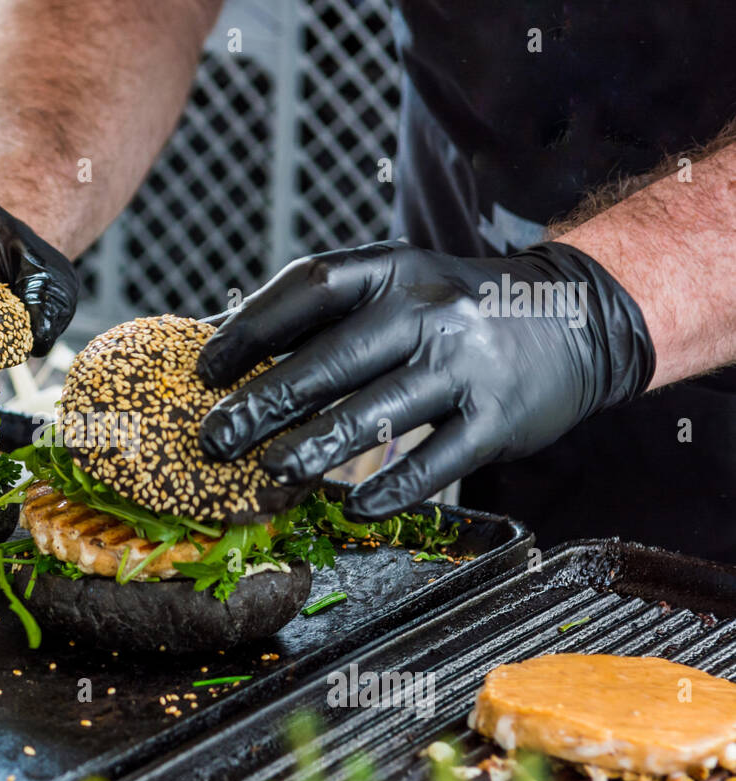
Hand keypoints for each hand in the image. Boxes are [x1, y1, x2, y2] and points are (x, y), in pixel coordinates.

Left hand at [196, 241, 656, 519]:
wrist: (577, 317)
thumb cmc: (455, 309)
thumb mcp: (396, 285)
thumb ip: (321, 314)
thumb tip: (221, 344)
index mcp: (393, 270)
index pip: (310, 288)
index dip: (250, 329)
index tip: (207, 369)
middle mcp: (429, 311)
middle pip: (332, 358)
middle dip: (265, 402)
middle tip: (216, 439)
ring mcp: (467, 365)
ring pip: (378, 412)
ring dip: (316, 447)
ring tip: (270, 472)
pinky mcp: (499, 419)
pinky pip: (436, 462)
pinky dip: (391, 489)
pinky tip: (353, 506)